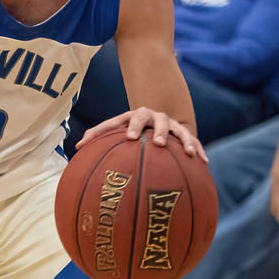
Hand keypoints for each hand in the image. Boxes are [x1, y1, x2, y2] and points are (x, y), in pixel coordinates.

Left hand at [76, 106, 205, 161]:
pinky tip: (204, 162)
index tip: (129, 137)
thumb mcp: (114, 131)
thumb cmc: (128, 130)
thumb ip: (97, 137)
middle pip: (154, 120)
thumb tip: (75, 148)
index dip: (129, 127)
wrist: (153, 117)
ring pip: (177, 130)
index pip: (127, 119)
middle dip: (156, 130)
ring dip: (183, 140)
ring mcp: (169, 124)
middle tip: (156, 141)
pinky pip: (192, 141)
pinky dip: (198, 150)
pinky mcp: (183, 132)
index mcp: (132, 117)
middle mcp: (152, 118)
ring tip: (189, 152)